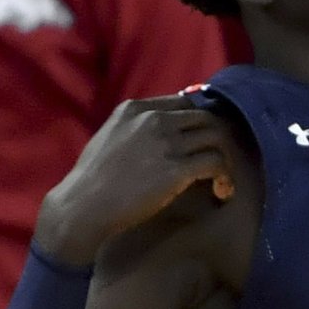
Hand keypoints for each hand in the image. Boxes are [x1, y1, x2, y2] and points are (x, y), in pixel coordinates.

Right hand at [35, 95, 234, 269]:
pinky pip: (216, 163)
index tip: (202, 139)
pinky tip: (221, 190)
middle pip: (205, 118)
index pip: (184, 102)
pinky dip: (225, 176)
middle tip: (218, 159)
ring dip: (224, 157)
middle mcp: (154, 119)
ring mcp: (166, 143)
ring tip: (221, 177)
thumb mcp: (109, 135)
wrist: (83, 206)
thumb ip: (136, 127)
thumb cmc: (91, 178)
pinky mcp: (177, 169)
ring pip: (216, 137)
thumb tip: (165, 129)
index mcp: (135, 109)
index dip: (199, 121)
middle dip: (216, 138)